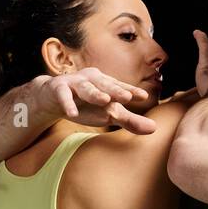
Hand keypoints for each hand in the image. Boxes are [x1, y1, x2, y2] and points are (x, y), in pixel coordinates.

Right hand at [35, 67, 156, 134]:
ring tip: (104, 100)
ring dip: (95, 93)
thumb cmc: (85, 104)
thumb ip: (129, 120)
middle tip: (128, 97)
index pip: (121, 87)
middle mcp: (92, 79)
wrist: (52, 98)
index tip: (144, 96)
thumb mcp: (108, 113)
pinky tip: (71, 113)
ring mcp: (74, 83)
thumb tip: (155, 129)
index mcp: (106, 83)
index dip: (131, 91)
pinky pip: (63, 96)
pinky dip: (67, 104)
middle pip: (106, 85)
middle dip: (117, 90)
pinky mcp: (58, 89)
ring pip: (86, 88)